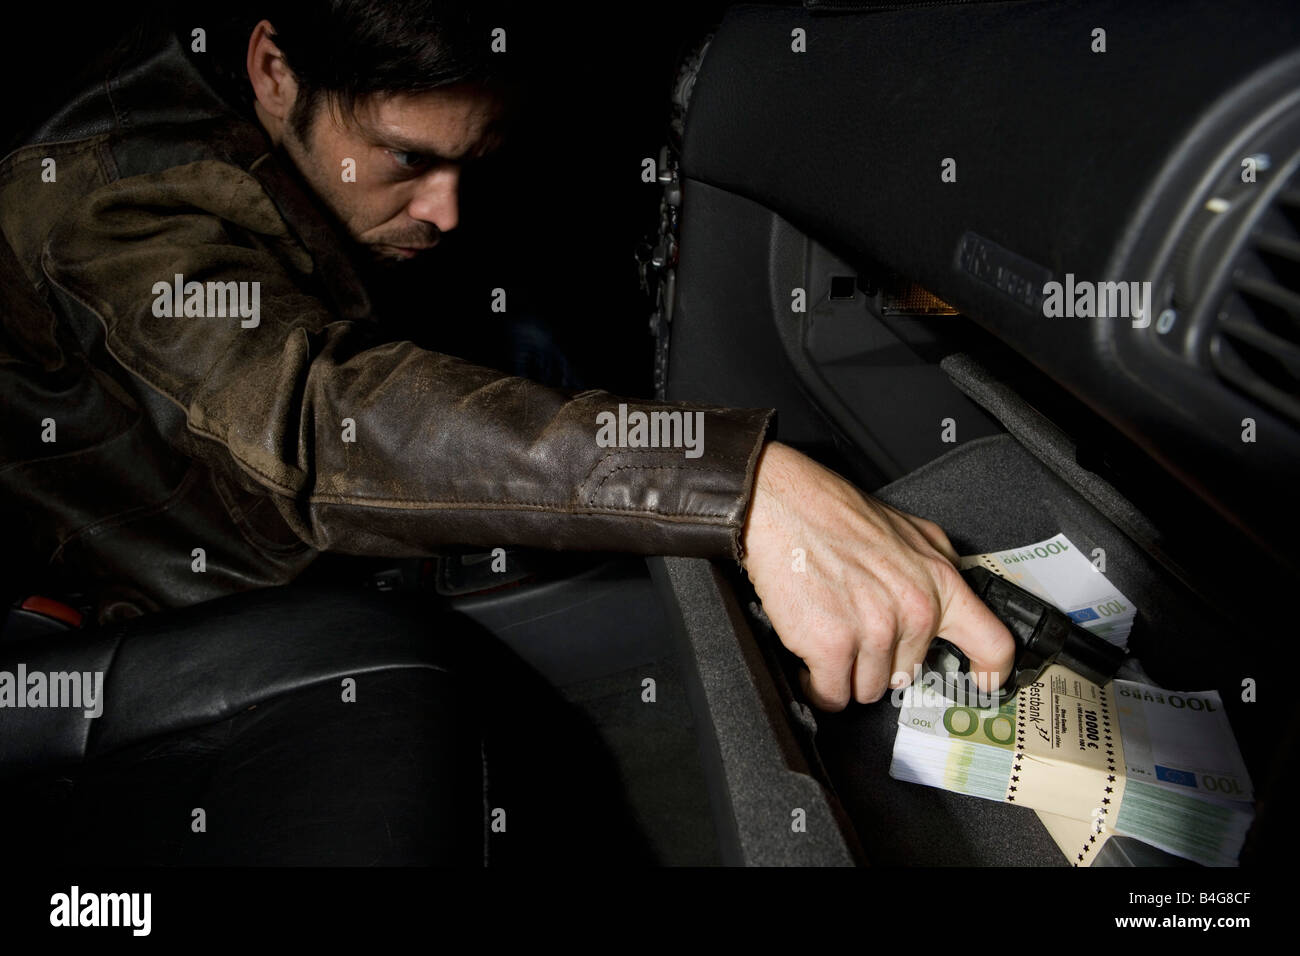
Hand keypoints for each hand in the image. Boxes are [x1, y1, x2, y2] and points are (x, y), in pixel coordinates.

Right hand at [740, 442, 1014, 710]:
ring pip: (866, 690)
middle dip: (878, 662)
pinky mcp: (832, 646)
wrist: (781, 506)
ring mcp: (874, 631)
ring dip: (845, 673)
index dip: (989, 671)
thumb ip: (935, 566)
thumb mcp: (907, 529)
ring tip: (829, 637)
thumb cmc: (832, 513)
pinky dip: (817, 685)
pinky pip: (831, 694)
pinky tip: (810, 657)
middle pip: (906, 677)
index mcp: (939, 582)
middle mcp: (915, 611)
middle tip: (855, 632)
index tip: (983, 683)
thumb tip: (945, 594)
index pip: (990, 642)